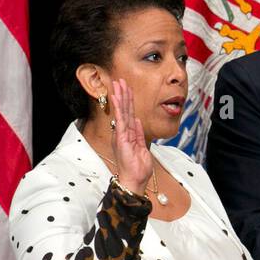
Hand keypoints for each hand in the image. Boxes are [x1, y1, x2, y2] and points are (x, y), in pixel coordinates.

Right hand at [109, 79, 152, 193]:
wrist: (135, 179)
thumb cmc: (138, 168)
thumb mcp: (142, 147)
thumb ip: (139, 134)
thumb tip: (137, 120)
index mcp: (128, 135)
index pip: (128, 114)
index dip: (128, 101)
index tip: (127, 89)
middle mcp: (122, 133)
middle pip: (124, 110)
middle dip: (123, 94)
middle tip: (121, 80)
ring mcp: (121, 134)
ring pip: (121, 111)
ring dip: (120, 96)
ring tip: (118, 83)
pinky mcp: (121, 137)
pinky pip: (120, 119)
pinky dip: (118, 107)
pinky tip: (117, 97)